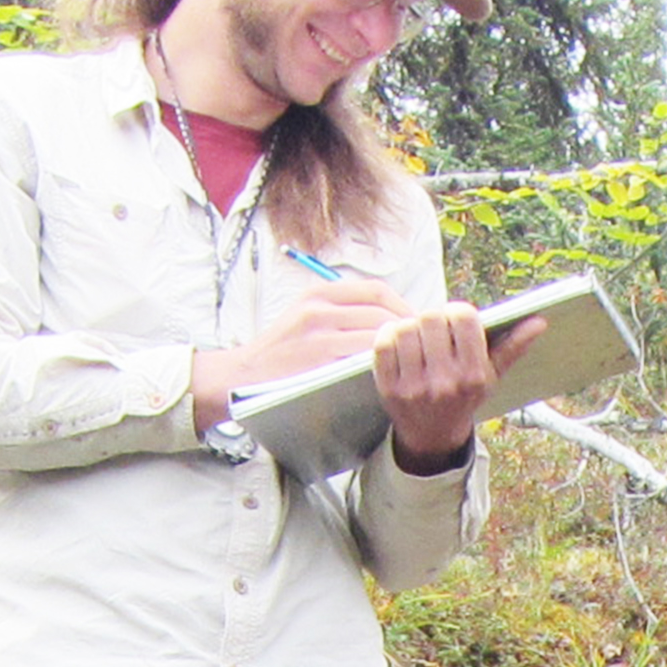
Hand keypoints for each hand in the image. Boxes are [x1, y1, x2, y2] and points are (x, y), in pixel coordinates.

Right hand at [194, 277, 409, 433]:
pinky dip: (382, 362)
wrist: (240, 377)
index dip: (404, 307)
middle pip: (381, 309)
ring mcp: (316, 330)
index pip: (376, 290)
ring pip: (375, 332)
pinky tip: (392, 374)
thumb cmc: (281, 355)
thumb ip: (341, 316)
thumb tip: (391, 323)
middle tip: (426, 347)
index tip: (419, 326)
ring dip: (401, 347)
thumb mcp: (306, 320)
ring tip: (415, 362)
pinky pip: (360, 356)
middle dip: (409, 328)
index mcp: (319, 293)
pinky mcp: (315, 356)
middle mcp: (318, 305)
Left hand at [379, 309, 546, 476]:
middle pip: (431, 318)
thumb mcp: (492, 375)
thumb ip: (514, 346)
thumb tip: (539, 321)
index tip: (456, 318)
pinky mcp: (390, 389)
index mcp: (474, 375)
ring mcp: (415, 387)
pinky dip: (388, 336)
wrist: (433, 435)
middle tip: (435, 328)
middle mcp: (446, 383)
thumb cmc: (465, 396)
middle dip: (433, 318)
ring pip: (405, 328)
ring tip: (418, 336)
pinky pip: (383, 345)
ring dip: (410, 326)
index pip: (464, 317)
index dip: (458, 311)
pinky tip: (399, 342)